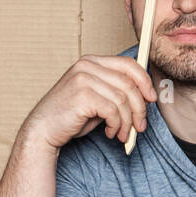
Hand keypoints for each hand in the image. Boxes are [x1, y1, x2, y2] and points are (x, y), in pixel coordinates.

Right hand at [24, 54, 156, 150]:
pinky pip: (112, 110)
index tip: (151, 99)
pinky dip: (116, 125)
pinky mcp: (82, 95)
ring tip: (122, 134)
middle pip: (129, 83)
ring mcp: (83, 79)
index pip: (128, 64)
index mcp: (92, 61)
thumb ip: (115, 91)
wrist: (43, 130)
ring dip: (127, 122)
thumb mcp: (96, 98)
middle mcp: (87, 66)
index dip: (144, 81)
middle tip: (140, 126)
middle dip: (139, 108)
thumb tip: (145, 96)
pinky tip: (110, 133)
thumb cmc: (70, 116)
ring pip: (122, 99)